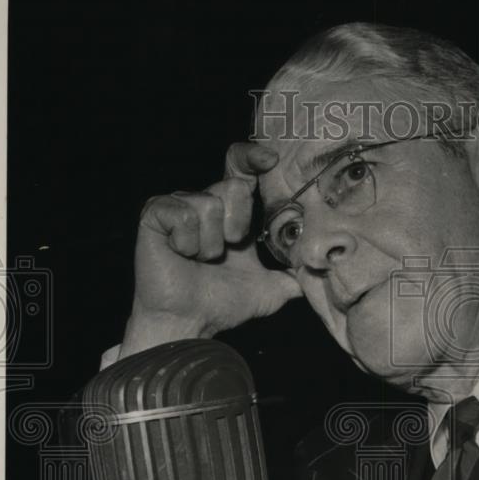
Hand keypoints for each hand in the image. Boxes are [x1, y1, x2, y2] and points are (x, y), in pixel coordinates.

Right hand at [120, 143, 301, 356]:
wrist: (189, 323)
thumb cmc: (221, 304)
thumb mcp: (270, 291)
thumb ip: (294, 278)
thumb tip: (323, 274)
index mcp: (231, 211)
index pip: (242, 167)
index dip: (254, 157)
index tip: (271, 161)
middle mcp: (206, 202)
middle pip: (232, 185)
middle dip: (237, 225)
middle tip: (225, 253)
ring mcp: (179, 206)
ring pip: (208, 203)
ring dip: (210, 243)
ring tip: (200, 261)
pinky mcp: (155, 215)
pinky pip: (182, 213)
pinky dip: (187, 240)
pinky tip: (181, 255)